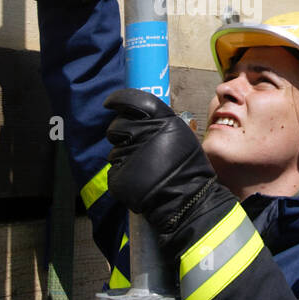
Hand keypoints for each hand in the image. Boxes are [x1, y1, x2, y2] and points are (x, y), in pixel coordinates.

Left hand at [104, 88, 230, 240]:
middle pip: (117, 124)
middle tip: (133, 142)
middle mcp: (144, 134)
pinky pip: (114, 168)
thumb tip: (136, 114)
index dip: (118, 99)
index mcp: (162, 121)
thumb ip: (160, 121)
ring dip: (124, 153)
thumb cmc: (188, 166)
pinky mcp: (120, 175)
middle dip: (120, 131)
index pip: (131, 100)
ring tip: (143, 165)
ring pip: (114, 148)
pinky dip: (123, 171)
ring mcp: (130, 155)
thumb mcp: (182, 133)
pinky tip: (139, 177)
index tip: (110, 103)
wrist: (188, 200)